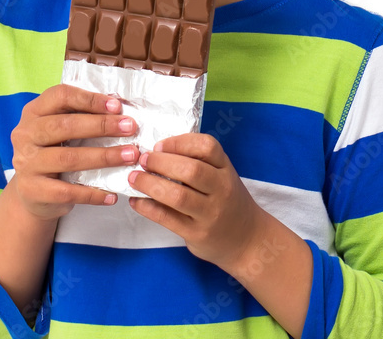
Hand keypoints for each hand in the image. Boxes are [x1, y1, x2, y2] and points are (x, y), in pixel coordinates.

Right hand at [9, 83, 138, 219]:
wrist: (31, 194)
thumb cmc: (54, 152)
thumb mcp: (60, 129)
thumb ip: (82, 116)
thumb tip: (119, 108)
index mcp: (33, 112)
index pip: (60, 96)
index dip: (89, 99)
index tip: (117, 106)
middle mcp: (25, 135)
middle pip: (65, 126)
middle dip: (102, 126)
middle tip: (130, 128)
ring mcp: (26, 164)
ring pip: (69, 158)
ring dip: (104, 157)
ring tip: (129, 156)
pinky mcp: (33, 191)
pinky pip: (67, 191)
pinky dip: (93, 193)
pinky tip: (113, 194)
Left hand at [127, 133, 263, 270]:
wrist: (247, 239)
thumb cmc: (228, 201)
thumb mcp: (222, 177)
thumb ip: (199, 163)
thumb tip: (156, 152)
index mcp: (226, 169)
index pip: (207, 146)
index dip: (180, 142)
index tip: (159, 145)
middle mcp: (221, 189)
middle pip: (191, 170)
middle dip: (161, 162)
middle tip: (142, 160)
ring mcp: (210, 213)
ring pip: (178, 196)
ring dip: (150, 184)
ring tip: (134, 178)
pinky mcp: (197, 234)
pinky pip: (168, 218)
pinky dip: (148, 207)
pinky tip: (136, 201)